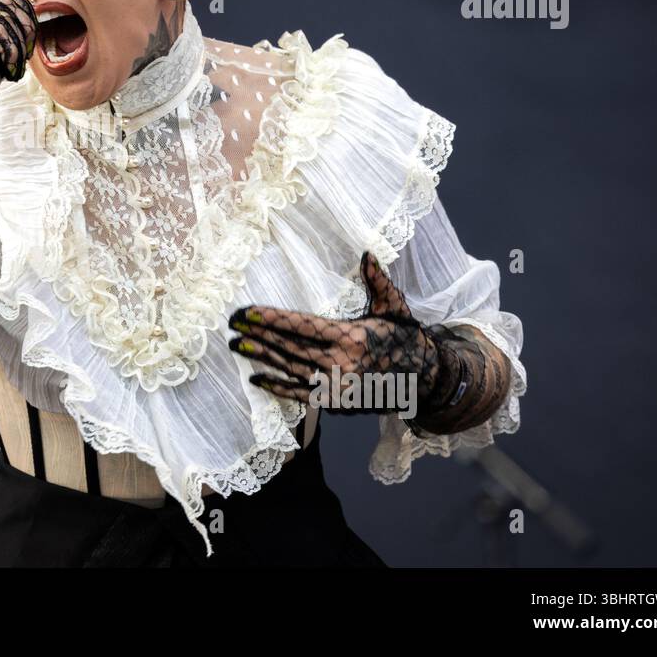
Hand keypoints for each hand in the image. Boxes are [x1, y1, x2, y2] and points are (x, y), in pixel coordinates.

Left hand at [226, 251, 446, 414]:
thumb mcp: (393, 307)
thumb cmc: (404, 337)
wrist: (424, 380)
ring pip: (290, 369)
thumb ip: (377, 281)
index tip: (247, 313)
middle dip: (258, 335)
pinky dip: (277, 386)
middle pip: (290, 347)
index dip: (272, 319)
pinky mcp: (336, 403)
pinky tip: (256, 377)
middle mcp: (342, 364)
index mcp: (352, 337)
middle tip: (231, 326)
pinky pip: (299, 394)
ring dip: (261, 357)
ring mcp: (338, 387)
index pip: (303, 325)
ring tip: (236, 346)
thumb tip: (367, 254)